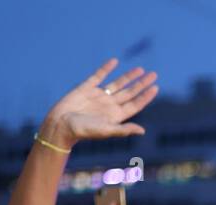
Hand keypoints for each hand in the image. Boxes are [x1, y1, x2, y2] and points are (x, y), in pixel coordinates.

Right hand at [42, 59, 158, 148]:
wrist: (60, 124)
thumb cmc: (83, 131)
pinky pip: (98, 76)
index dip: (145, 96)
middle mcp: (109, 105)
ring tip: (140, 69)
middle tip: (153, 75)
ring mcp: (98, 96)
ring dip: (128, 77)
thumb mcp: (105, 130)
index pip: (135, 104)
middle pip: (129, 93)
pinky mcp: (85, 88)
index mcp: (115, 116)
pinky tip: (114, 61)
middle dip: (141, 84)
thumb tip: (142, 131)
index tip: (155, 87)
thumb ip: (124, 130)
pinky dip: (106, 68)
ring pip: (117, 84)